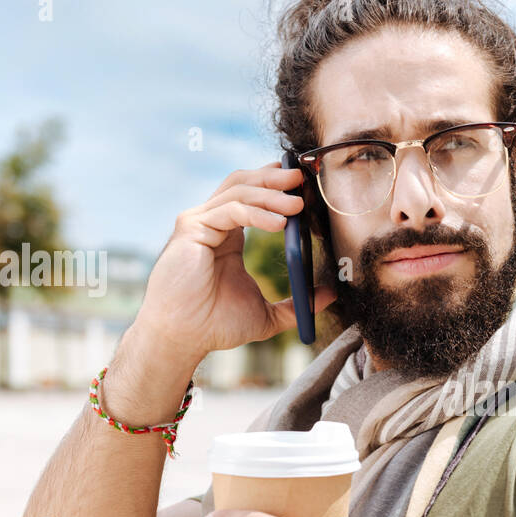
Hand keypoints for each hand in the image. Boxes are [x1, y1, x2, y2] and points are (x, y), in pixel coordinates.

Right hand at [137, 163, 337, 361]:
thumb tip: (331, 295)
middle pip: (245, 183)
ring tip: (299, 203)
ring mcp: (200, 222)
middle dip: (275, 178)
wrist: (184, 338)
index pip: (253, 196)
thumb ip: (297, 302)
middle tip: (303, 179)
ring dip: (271, 193)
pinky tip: (280, 224)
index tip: (307, 189)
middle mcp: (212, 222)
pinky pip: (232, 210)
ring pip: (239, 191)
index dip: (279, 188)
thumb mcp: (268, 314)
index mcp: (229, 235)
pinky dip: (258, 213)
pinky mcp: (192, 228)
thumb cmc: (215, 325)